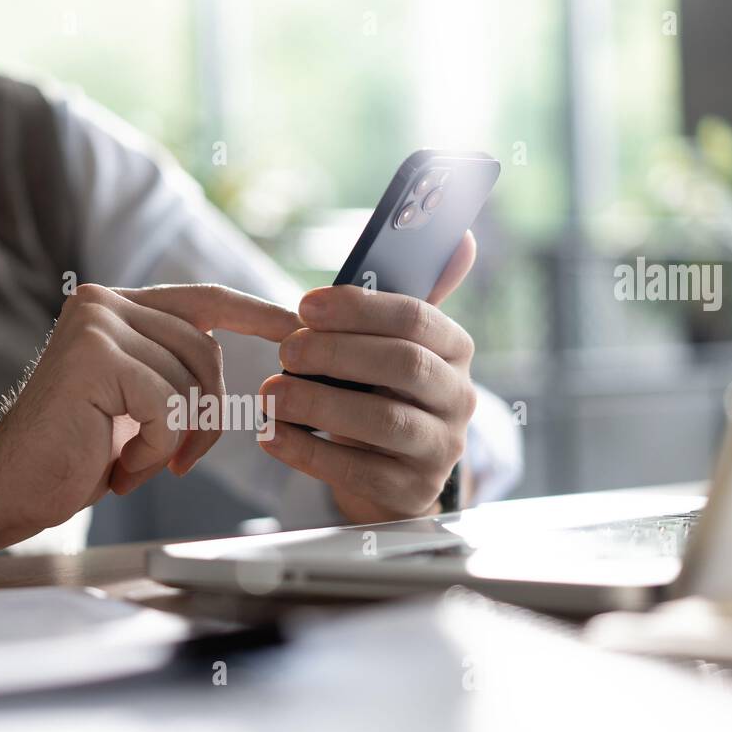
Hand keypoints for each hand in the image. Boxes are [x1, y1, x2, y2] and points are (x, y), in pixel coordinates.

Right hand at [0, 283, 300, 544]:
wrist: (13, 486)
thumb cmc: (77, 453)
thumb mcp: (138, 401)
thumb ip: (174, 368)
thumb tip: (249, 357)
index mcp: (116, 307)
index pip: (205, 301)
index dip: (257, 314)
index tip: (301, 329)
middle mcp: (104, 303)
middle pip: (206, 350)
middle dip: (207, 413)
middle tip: (177, 458)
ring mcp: (96, 325)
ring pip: (190, 382)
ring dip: (175, 439)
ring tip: (134, 460)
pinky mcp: (94, 358)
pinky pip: (168, 407)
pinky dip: (155, 449)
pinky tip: (119, 465)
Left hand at [259, 231, 478, 522]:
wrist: (393, 470)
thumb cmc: (383, 391)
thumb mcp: (396, 345)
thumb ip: (413, 293)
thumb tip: (461, 238)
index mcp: (455, 350)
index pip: (417, 319)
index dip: (358, 310)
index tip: (305, 306)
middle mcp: (459, 399)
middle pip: (404, 367)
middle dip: (337, 354)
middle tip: (286, 351)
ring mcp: (440, 450)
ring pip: (383, 423)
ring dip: (319, 404)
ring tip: (270, 393)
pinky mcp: (412, 492)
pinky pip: (358, 473)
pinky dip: (308, 453)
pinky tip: (272, 436)